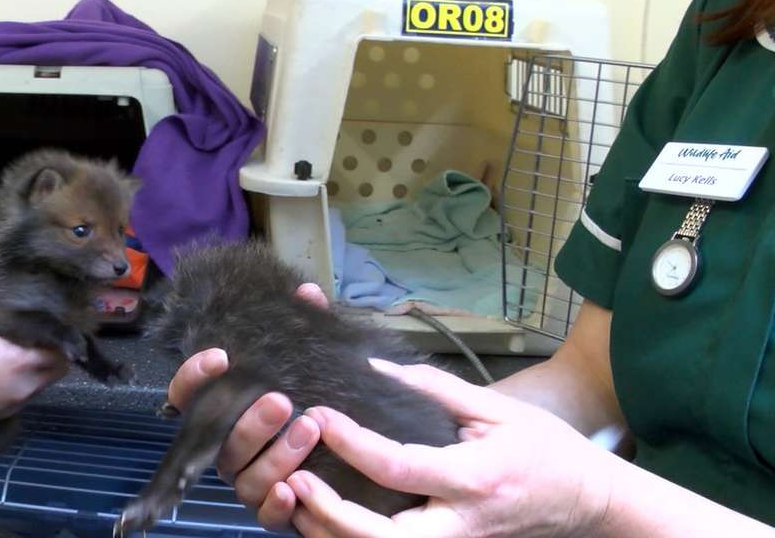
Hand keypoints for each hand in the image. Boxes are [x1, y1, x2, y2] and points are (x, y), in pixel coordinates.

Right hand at [0, 272, 69, 454]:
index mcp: (21, 363)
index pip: (63, 349)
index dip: (60, 332)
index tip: (49, 315)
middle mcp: (25, 388)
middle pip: (56, 369)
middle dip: (52, 349)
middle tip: (36, 327)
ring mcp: (11, 405)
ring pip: (40, 383)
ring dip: (36, 365)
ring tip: (19, 342)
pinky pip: (22, 394)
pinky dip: (20, 380)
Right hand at [164, 282, 328, 530]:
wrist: (359, 456)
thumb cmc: (326, 401)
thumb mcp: (322, 363)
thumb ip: (310, 329)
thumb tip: (307, 292)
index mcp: (227, 410)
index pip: (186, 395)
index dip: (192, 377)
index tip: (220, 356)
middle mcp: (228, 446)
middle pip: (215, 440)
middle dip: (247, 421)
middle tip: (281, 400)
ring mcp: (248, 480)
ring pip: (241, 476)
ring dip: (272, 456)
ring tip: (310, 430)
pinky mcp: (274, 509)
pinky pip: (263, 515)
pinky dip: (275, 504)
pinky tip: (294, 488)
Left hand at [285, 360, 619, 537]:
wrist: (590, 502)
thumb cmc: (547, 450)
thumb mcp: (498, 408)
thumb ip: (433, 389)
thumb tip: (376, 366)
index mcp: (473, 478)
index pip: (398, 468)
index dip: (352, 443)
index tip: (319, 416)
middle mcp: (461, 523)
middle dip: (333, 516)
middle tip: (296, 481)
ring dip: (334, 537)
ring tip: (297, 501)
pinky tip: (323, 520)